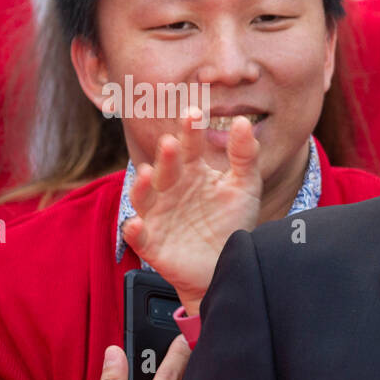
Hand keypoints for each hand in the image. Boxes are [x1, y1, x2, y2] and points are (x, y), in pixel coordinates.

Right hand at [123, 109, 260, 314]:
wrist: (229, 265)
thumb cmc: (233, 222)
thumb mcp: (245, 187)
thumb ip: (245, 155)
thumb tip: (243, 121)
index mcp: (192, 172)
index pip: (190, 147)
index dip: (191, 131)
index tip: (195, 113)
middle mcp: (170, 189)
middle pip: (166, 169)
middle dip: (166, 157)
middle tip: (171, 142)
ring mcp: (158, 215)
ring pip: (144, 197)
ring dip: (141, 186)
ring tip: (147, 173)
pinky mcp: (152, 243)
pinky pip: (138, 235)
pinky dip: (134, 230)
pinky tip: (136, 224)